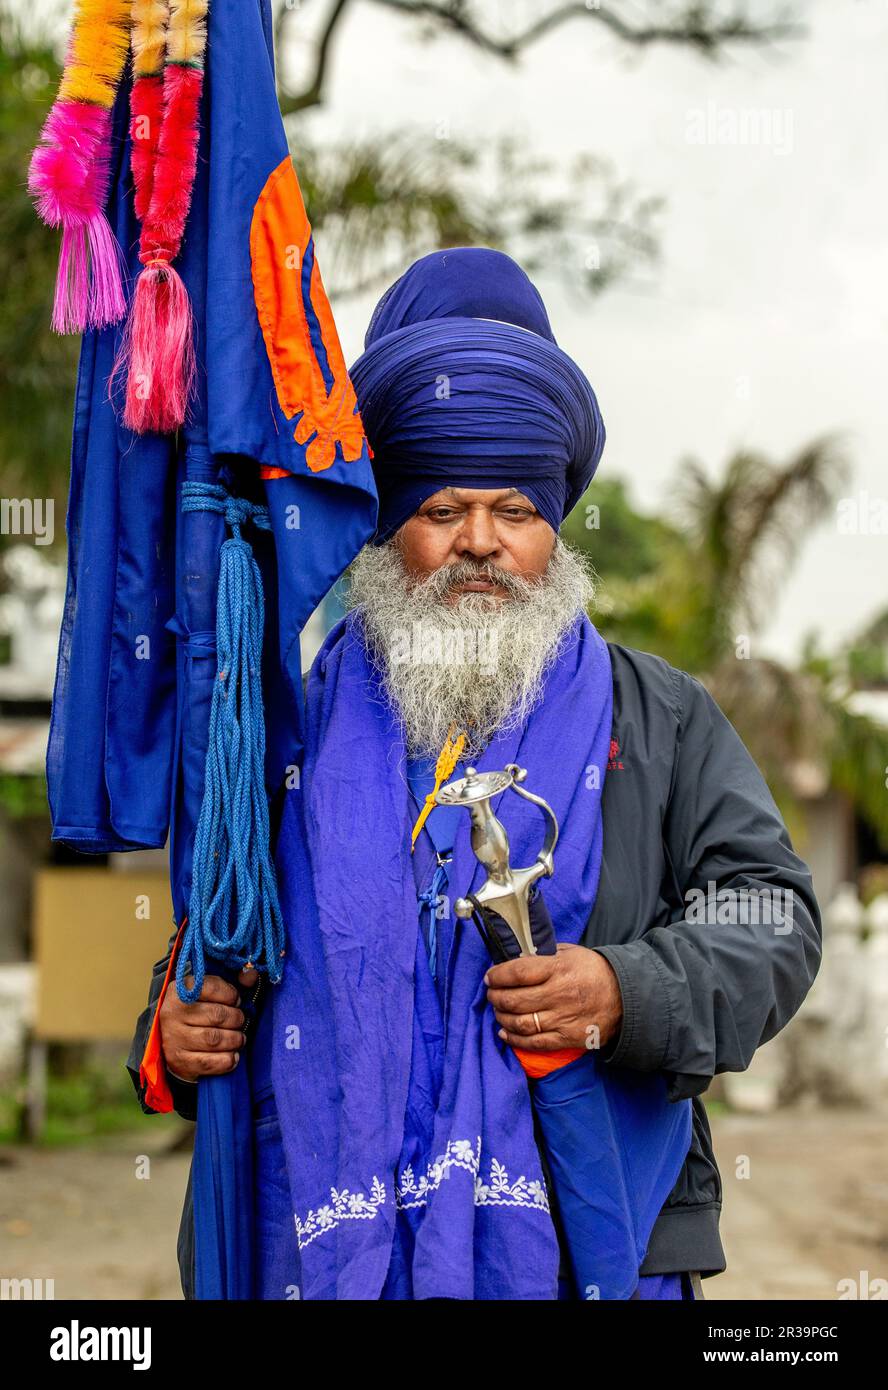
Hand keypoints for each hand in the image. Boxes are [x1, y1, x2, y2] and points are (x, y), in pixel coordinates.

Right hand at [159, 965, 257, 1081]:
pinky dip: (227, 1060)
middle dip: (237, 1019)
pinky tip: (232, 1055)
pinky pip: (210, 1062)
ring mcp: (174, 1038)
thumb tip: (251, 975)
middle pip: (217, 1015)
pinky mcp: (179, 1061)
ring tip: (239, 1038)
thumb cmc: (196, 1013)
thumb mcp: (208, 994)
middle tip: (240, 1021)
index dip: (231, 995)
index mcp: (179, 991)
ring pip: (215, 1040)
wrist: (172, 1042)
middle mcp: (172, 1013)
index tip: (236, 1001)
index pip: (211, 987)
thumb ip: (231, 983)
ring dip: (235, 1040)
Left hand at [485, 944, 622, 1053]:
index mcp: (558, 969)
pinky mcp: (567, 1038)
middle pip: (514, 1000)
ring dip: (502, 1017)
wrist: (625, 996)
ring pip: (521, 1023)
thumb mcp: (570, 953)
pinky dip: (515, 1039)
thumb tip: (515, 960)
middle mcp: (558, 995)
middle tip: (491, 994)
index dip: (498, 976)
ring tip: (498, 1011)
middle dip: (496, 997)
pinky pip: (535, 1043)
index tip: (490, 977)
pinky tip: (504, 1032)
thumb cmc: (593, 971)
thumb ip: (543, 956)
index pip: (517, 972)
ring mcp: (562, 1019)